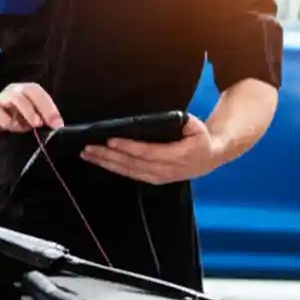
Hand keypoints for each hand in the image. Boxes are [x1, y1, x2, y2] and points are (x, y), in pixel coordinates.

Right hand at [0, 82, 63, 132]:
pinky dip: (9, 122)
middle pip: (31, 92)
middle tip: (50, 125)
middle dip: (43, 108)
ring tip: (34, 125)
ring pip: (17, 99)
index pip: (41, 94)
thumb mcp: (27, 115)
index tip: (58, 124)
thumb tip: (56, 126)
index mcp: (26, 90)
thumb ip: (40, 117)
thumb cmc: (9, 114)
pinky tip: (14, 128)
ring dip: (28, 112)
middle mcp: (15, 90)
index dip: (51, 108)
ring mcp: (2, 97)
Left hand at [80, 114, 222, 184]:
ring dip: (106, 163)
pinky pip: (131, 175)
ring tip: (87, 155)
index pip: (148, 152)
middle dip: (108, 156)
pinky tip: (101, 162)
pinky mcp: (154, 180)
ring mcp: (159, 178)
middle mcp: (166, 170)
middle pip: (132, 164)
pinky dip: (114, 168)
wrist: (211, 157)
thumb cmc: (200, 137)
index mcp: (178, 156)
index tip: (110, 140)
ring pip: (129, 172)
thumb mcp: (195, 125)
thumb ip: (179, 122)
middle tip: (88, 148)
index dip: (128, 147)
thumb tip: (157, 119)